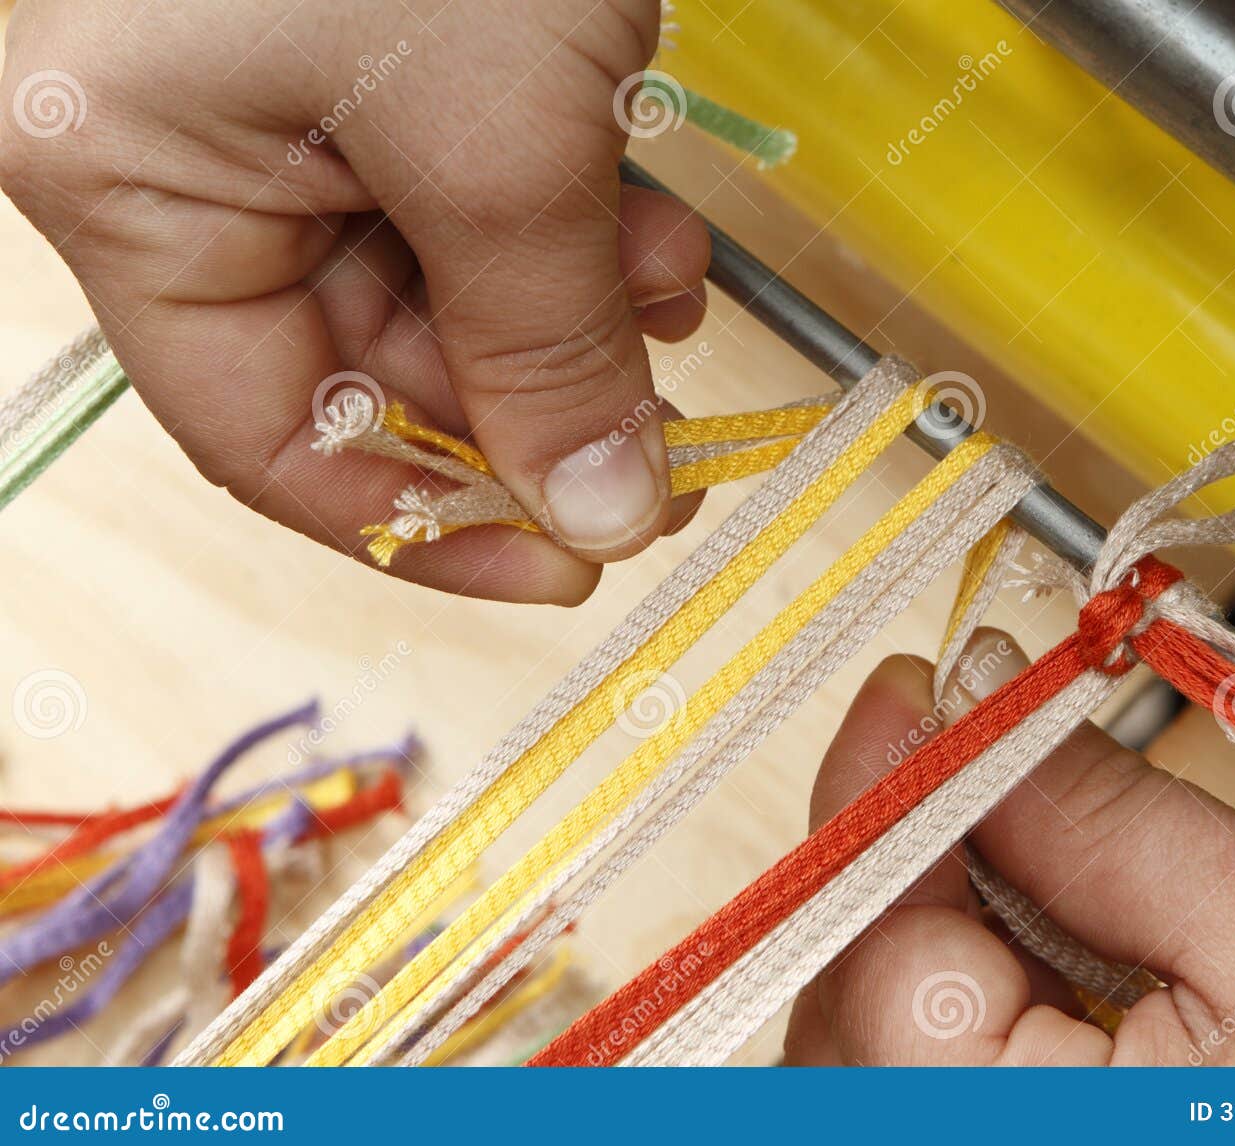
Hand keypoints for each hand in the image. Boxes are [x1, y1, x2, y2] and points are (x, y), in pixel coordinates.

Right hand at [0, 0, 708, 601]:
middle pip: (375, 367)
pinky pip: (482, 201)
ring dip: (577, 315)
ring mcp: (290, 105)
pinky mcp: (391, 64)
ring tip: (671, 286)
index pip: (271, 437)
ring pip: (447, 290)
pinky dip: (579, 232)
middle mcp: (188, 153)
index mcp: (132, 181)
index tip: (567, 561)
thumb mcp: (500, 142)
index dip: (429, 525)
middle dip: (536, 404)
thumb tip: (604, 513)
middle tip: (667, 442)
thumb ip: (551, 348)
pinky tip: (652, 224)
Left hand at [784, 629, 1234, 1064]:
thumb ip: (1101, 819)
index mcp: (1016, 1138)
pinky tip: (1048, 927)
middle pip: (859, 994)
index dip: (884, 788)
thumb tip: (971, 703)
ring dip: (943, 911)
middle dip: (910, 848)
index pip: (872, 942)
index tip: (913, 680)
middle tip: (976, 734)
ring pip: (890, 1035)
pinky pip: (945, 1079)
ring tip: (1037, 830)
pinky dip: (981, 983)